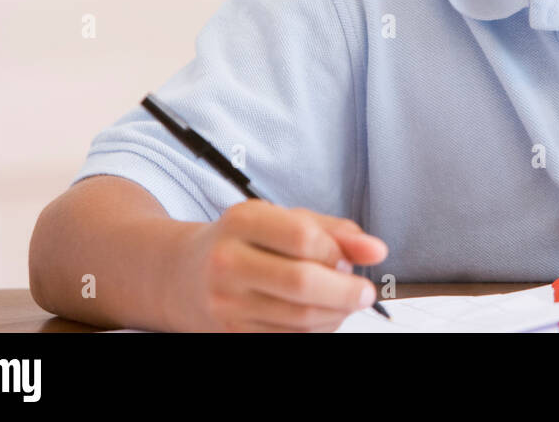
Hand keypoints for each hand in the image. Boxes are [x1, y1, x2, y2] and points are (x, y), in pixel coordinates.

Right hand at [164, 201, 387, 331]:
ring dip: (334, 314)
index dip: (337, 252)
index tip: (350, 259)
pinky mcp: (228, 334)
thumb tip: (378, 250)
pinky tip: (319, 316)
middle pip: (302, 284)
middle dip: (345, 292)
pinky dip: (314, 330)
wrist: (181, 274)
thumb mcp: (284, 220)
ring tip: (341, 302)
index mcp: (241, 221)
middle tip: (364, 292)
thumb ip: (335, 231)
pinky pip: (286, 338)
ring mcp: (224, 303)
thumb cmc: (244, 241)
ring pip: (299, 318)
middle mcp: (227, 262)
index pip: (302, 237)